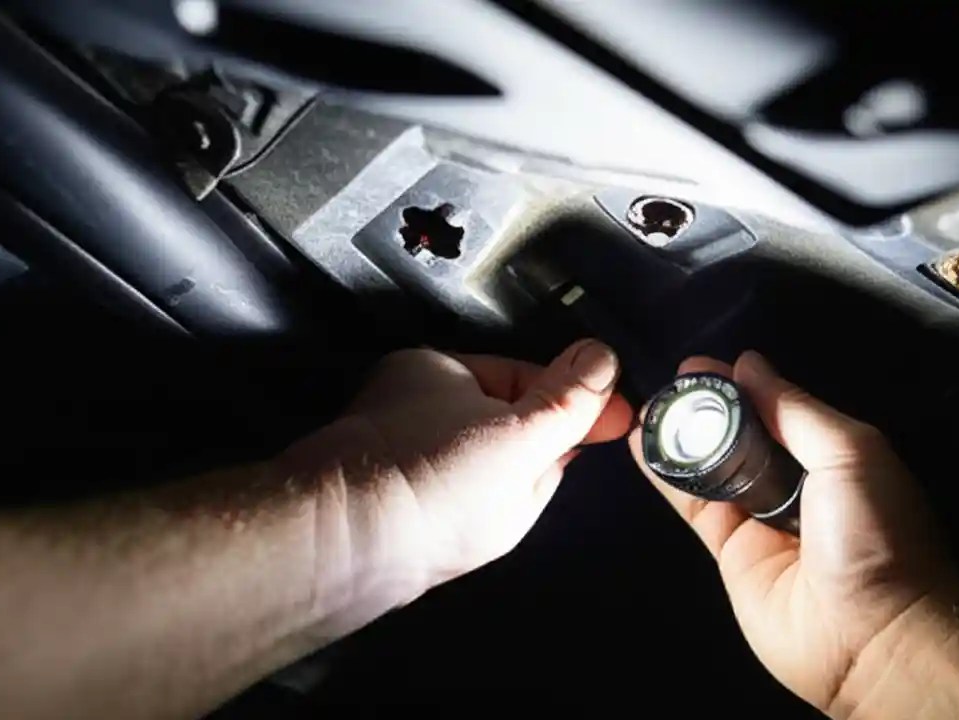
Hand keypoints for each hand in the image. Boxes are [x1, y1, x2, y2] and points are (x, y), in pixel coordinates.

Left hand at [280, 339, 631, 630]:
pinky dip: (469, 514)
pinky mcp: (387, 502)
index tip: (614, 427)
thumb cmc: (437, 478)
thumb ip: (569, 399)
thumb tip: (604, 354)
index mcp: (439, 369)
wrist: (343, 548)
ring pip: (479, 465)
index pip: (526, 378)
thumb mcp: (521, 435)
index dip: (572, 405)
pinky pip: (449, 498)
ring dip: (505, 488)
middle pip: (503, 422)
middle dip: (534, 453)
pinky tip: (467, 534)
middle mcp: (411, 401)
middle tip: (538, 480)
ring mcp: (396, 452)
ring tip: (495, 515)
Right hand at [628, 351, 954, 712]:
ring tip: (649, 404)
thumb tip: (750, 364)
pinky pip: (694, 505)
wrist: (871, 636)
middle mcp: (796, 483)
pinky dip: (666, 475)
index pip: (779, 409)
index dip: (742, 385)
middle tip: (672, 379)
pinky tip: (642, 444)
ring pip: (713, 467)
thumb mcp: (849, 454)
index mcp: (833, 456)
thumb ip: (795, 409)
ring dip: (682, 435)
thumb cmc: (874, 534)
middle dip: (708, 406)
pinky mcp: (729, 553)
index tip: (702, 364)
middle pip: (742, 435)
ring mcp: (759, 519)